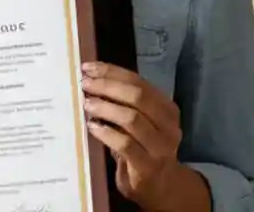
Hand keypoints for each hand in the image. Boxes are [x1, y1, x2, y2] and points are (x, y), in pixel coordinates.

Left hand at [80, 62, 208, 211]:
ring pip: (132, 118)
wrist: (160, 187)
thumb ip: (123, 102)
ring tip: (87, 104)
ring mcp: (160, 147)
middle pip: (137, 96)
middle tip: (85, 85)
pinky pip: (125, 144)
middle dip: (107, 86)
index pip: (138, 82)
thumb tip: (92, 78)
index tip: (88, 67)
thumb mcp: (139, 122)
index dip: (111, 72)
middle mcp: (168, 125)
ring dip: (105, 108)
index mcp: (166, 108)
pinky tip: (92, 127)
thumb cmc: (142, 149)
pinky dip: (106, 132)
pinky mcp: (147, 166)